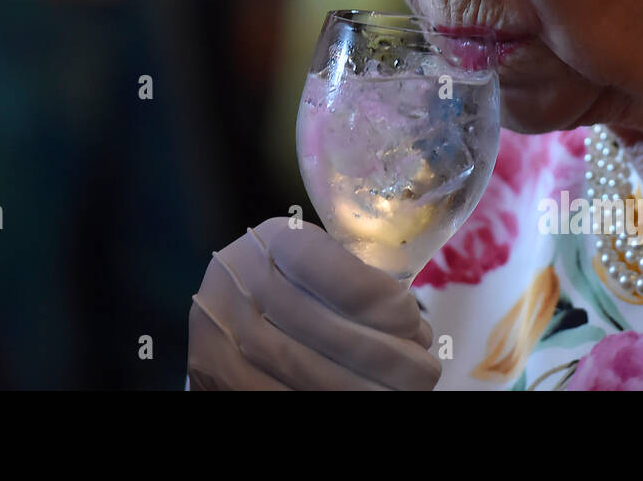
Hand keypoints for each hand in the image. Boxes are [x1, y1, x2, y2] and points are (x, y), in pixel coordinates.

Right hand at [187, 217, 440, 389]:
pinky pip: (282, 395)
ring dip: (365, 389)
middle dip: (388, 359)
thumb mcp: (312, 254)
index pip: (339, 275)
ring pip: (308, 374)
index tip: (413, 322)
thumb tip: (415, 334)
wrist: (219, 303)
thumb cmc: (287, 276)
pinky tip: (360, 397)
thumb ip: (352, 278)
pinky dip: (328, 400)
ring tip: (404, 390)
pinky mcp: (217, 373)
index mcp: (276, 241)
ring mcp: (224, 331)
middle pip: (328, 332)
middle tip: (425, 372)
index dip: (385, 305)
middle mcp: (243, 281)